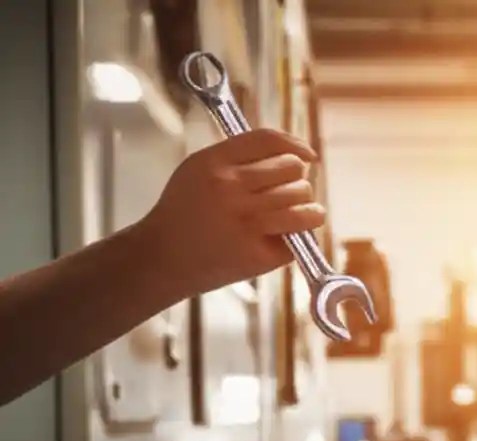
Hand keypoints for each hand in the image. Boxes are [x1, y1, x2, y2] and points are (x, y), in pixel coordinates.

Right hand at [135, 128, 324, 297]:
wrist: (163, 259)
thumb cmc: (185, 212)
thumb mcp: (198, 169)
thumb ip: (238, 157)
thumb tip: (294, 154)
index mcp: (215, 163)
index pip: (268, 140)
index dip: (295, 145)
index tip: (309, 156)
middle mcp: (231, 188)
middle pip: (293, 168)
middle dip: (296, 179)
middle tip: (286, 193)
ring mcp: (248, 222)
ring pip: (304, 199)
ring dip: (307, 206)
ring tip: (295, 214)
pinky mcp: (260, 253)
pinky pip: (301, 233)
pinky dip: (301, 234)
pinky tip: (285, 235)